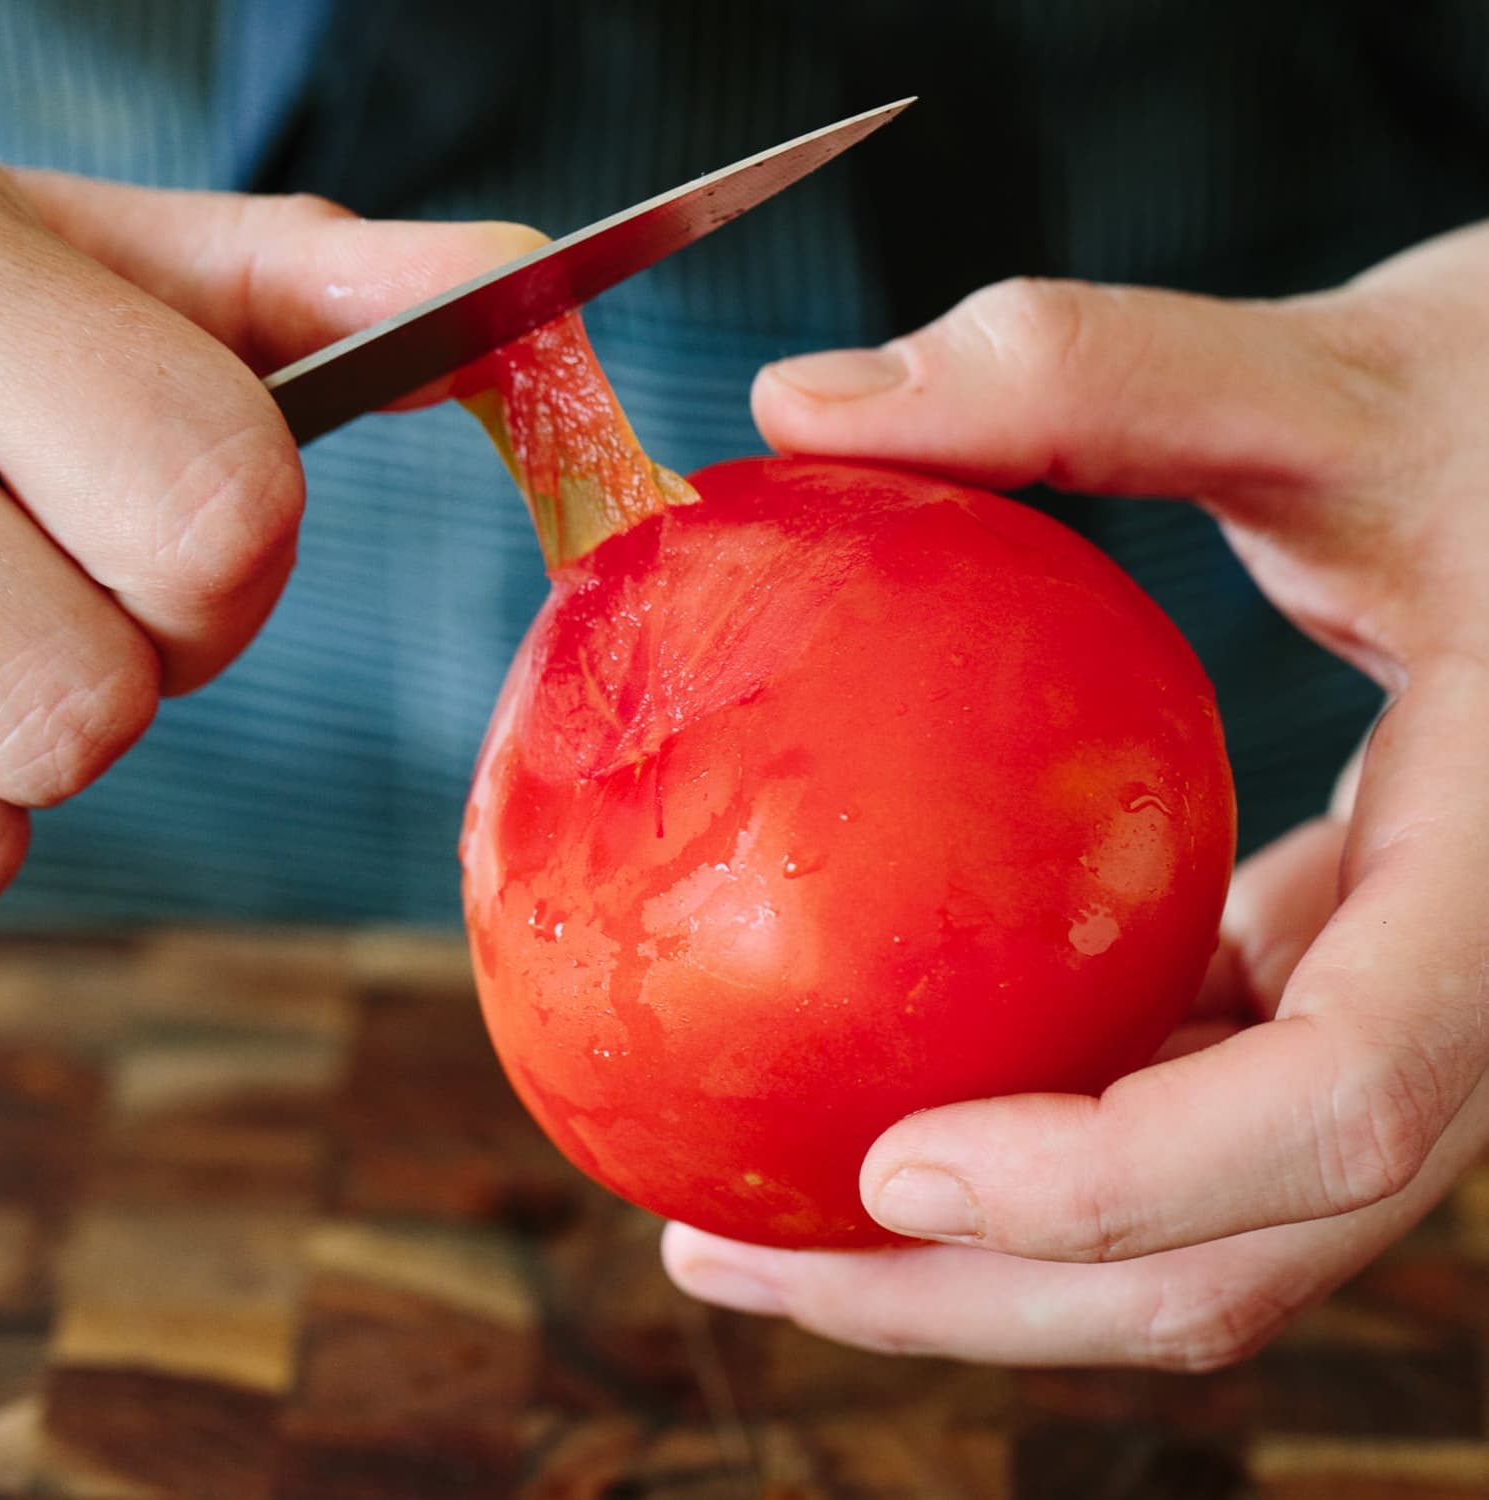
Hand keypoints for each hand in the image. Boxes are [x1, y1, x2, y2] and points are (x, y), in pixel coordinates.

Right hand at [0, 167, 540, 901]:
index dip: (238, 564)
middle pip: (102, 696)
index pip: (220, 509)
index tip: (182, 522)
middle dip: (134, 661)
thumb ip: (309, 283)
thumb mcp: (104, 263)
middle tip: (64, 576)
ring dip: (31, 729)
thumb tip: (515, 274)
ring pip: (23, 769)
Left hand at [663, 224, 1488, 1368]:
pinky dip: (1044, 1126)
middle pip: (1242, 1248)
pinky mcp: (1347, 970)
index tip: (887, 1172)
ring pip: (1213, 1219)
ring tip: (765, 1214)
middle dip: (983, 1296)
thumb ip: (1085, 373)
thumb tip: (799, 405)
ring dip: (987, 1253)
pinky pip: (1189, 1096)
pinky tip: (906, 1068)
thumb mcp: (1341, 382)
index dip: (1117, 1187)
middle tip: (733, 1253)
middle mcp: (1475, 991)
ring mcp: (1415, 1006)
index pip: (1344, 1106)